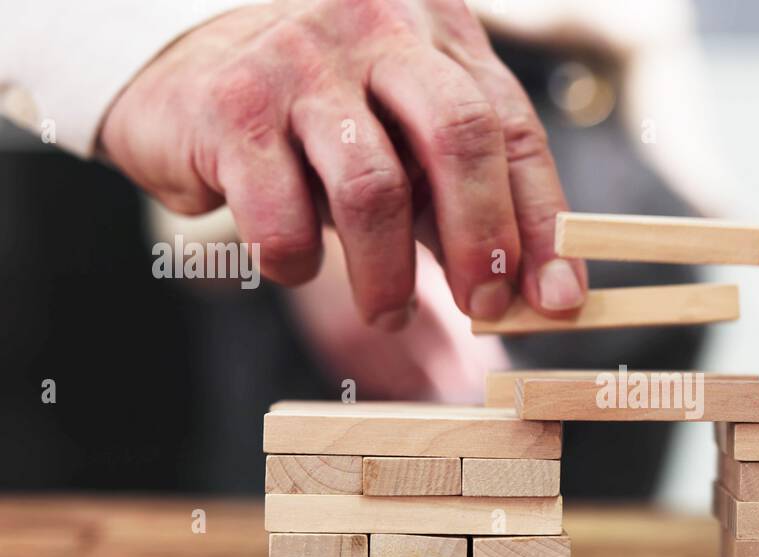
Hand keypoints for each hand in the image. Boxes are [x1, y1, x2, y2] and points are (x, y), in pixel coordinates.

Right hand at [100, 0, 585, 329]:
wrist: (185, 83)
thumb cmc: (324, 126)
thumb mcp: (408, 144)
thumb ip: (471, 201)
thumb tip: (544, 296)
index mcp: (437, 30)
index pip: (513, 128)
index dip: (542, 222)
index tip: (558, 301)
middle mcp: (375, 26)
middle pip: (460, 134)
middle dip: (481, 239)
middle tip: (485, 307)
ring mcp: (299, 59)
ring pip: (373, 188)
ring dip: (388, 278)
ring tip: (388, 312)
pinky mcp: (232, 108)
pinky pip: (284, 218)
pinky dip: (298, 262)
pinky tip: (295, 261)